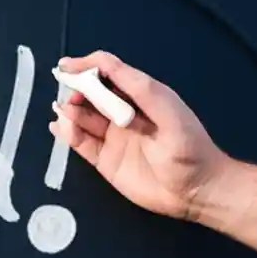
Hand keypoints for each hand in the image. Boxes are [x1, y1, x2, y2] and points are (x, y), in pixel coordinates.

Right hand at [51, 51, 231, 222]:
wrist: (197, 191)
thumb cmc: (189, 148)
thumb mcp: (169, 112)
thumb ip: (140, 89)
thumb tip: (105, 67)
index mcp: (140, 95)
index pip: (109, 71)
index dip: (87, 66)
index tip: (67, 67)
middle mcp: (123, 112)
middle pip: (91, 93)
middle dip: (75, 89)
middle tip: (68, 96)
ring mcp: (112, 136)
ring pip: (82, 117)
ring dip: (70, 111)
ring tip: (66, 113)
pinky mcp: (105, 159)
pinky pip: (80, 143)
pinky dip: (67, 133)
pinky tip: (59, 127)